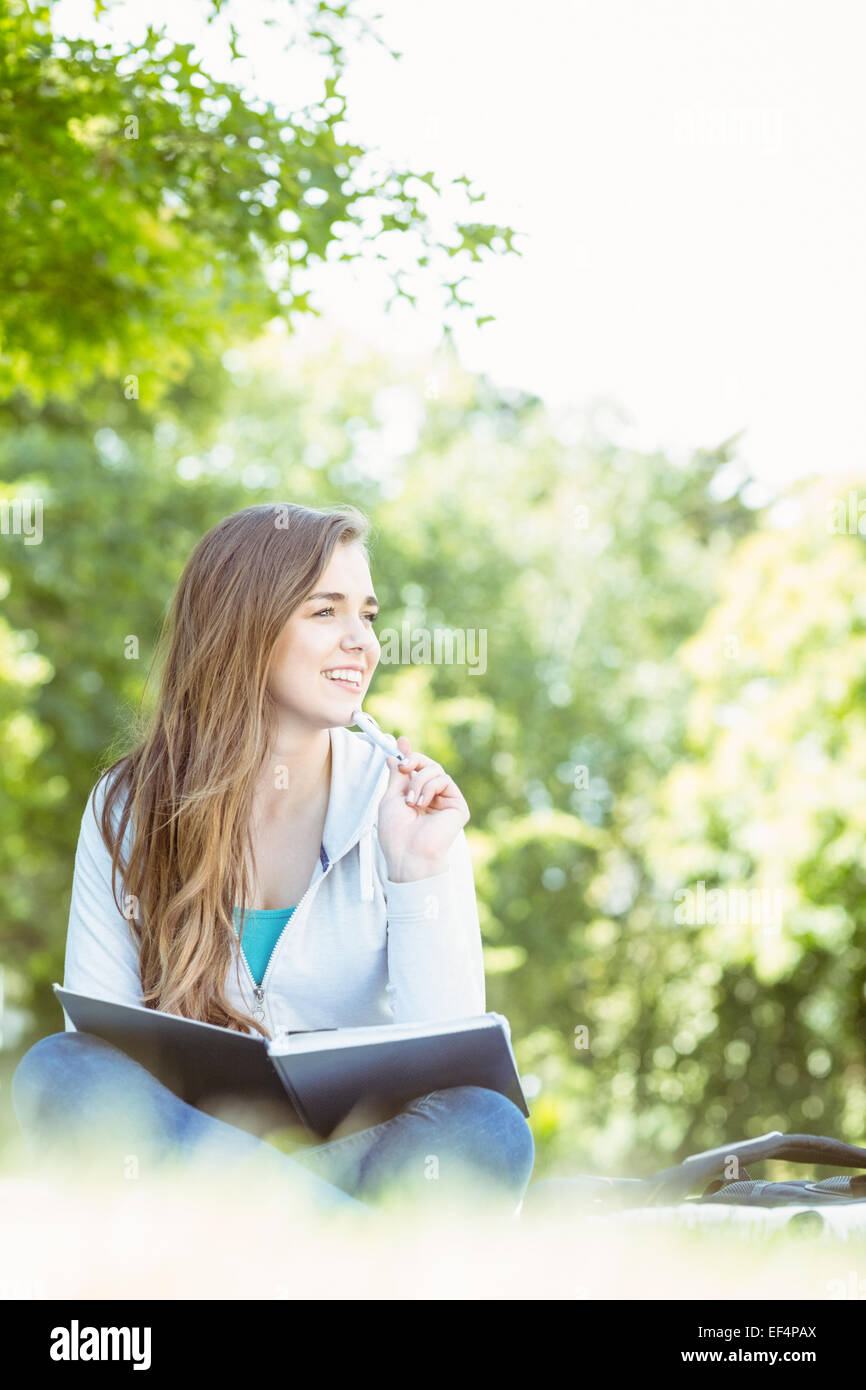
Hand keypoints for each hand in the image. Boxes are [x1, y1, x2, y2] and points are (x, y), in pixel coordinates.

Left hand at [376, 737, 469, 881]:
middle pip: (427, 765)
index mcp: (416, 797)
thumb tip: (396, 751)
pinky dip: (430, 787)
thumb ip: (397, 774)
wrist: (408, 853)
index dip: (410, 755)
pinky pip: (445, 780)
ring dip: (419, 780)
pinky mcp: (458, 806)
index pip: (416, 770)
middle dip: (413, 761)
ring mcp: (446, 801)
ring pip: (435, 770)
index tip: (401, 742)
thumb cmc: (396, 833)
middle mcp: (432, 798)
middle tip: (403, 766)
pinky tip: (422, 803)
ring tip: (411, 801)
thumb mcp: (391, 797)